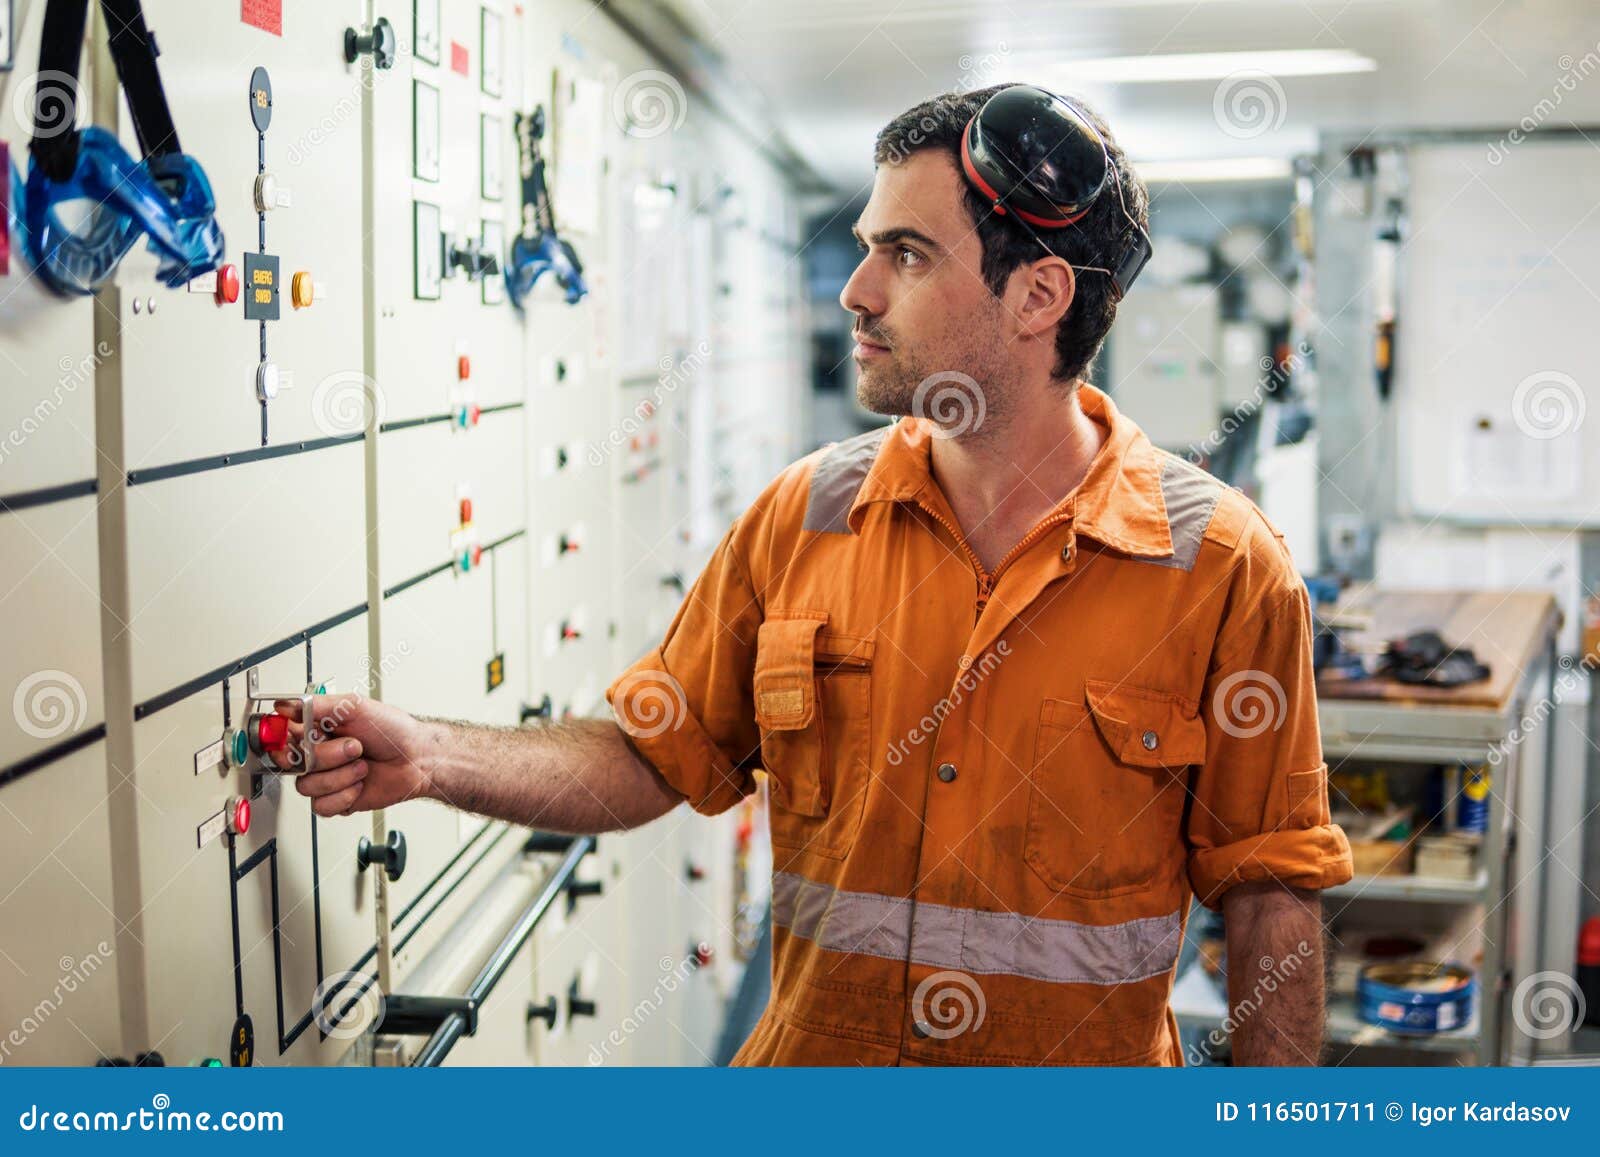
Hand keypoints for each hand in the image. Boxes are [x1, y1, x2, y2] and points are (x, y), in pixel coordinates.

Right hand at [270, 694, 436, 816]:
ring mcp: (324, 778)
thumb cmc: (393, 730)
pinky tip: (359, 785)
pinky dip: (344, 795)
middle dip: (328, 756)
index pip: (280, 736)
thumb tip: (284, 705)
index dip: (283, 739)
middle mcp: (316, 754)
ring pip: (306, 786)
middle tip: (354, 747)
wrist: (417, 759)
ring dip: (341, 776)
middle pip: (293, 763)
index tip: (299, 738)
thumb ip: (317, 705)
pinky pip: (321, 806)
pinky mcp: (335, 800)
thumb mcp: (355, 706)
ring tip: (361, 766)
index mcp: (315, 728)